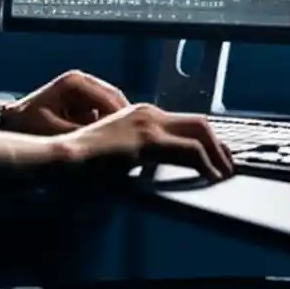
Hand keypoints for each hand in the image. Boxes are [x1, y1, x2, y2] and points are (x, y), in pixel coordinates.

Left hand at [7, 70, 129, 134]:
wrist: (7, 123)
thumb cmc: (25, 124)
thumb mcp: (51, 130)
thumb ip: (78, 134)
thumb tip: (102, 142)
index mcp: (76, 81)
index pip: (110, 98)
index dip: (122, 118)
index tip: (130, 138)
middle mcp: (83, 81)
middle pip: (116, 100)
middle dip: (122, 121)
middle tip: (132, 143)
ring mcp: (84, 90)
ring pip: (112, 108)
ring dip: (115, 125)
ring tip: (121, 145)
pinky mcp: (84, 102)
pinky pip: (104, 114)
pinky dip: (106, 127)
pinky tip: (107, 143)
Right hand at [57, 103, 233, 181]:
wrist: (61, 157)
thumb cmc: (84, 161)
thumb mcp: (119, 152)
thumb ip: (140, 153)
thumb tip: (158, 164)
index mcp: (142, 114)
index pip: (185, 122)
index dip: (206, 139)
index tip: (217, 155)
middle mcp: (149, 113)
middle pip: (199, 122)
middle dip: (219, 144)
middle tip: (228, 164)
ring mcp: (148, 123)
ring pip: (199, 131)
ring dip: (217, 153)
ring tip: (224, 172)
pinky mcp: (147, 139)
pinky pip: (188, 149)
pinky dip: (205, 163)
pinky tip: (209, 176)